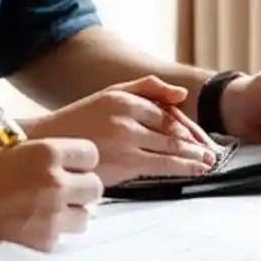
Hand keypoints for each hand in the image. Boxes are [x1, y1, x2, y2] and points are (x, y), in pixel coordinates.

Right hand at [0, 138, 102, 256]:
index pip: (90, 154)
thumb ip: (43, 157)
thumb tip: (69, 162)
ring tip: (48, 214)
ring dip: (72, 214)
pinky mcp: (46, 240)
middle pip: (94, 186)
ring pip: (86, 214)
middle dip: (80, 191)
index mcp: (46, 151)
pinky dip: (55, 234)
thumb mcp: (11, 153)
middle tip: (61, 195)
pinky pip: (66, 236)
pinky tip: (34, 229)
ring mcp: (53, 212)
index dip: (80, 163)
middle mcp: (55, 180)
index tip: (69, 169)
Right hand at [30, 76, 219, 186]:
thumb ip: (146, 88)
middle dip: (196, 144)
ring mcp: (125, 143)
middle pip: (173, 131)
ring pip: (170, 149)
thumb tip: (181, 94)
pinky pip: (158, 166)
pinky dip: (180, 168)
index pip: (168, 113)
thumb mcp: (110, 94)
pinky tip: (192, 172)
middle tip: (213, 153)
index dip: (189, 127)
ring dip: (193, 158)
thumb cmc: (80, 121)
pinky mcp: (122, 165)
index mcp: (124, 99)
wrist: (47, 145)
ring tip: (207, 164)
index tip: (201, 137)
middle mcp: (126, 118)